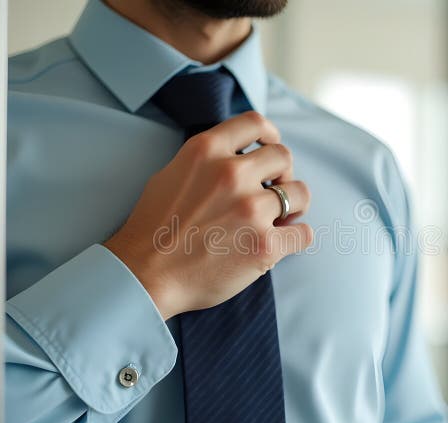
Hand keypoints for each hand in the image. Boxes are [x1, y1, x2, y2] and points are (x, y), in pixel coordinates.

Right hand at [104, 112, 312, 319]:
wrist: (145, 275)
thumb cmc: (153, 230)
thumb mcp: (170, 174)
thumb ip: (205, 161)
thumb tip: (234, 157)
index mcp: (206, 151)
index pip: (254, 123)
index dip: (270, 134)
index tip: (271, 145)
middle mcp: (231, 174)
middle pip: (283, 157)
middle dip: (283, 174)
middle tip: (274, 191)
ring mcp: (251, 209)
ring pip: (300, 193)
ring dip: (295, 204)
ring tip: (282, 218)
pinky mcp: (265, 245)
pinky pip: (303, 233)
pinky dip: (297, 236)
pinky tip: (285, 241)